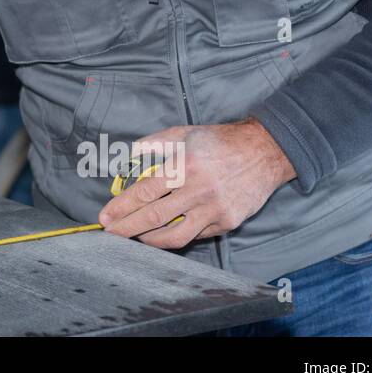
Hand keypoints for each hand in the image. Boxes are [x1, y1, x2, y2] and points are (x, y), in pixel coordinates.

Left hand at [96, 119, 295, 249]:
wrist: (265, 151)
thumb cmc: (220, 141)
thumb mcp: (184, 132)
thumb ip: (155, 142)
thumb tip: (131, 152)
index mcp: (184, 166)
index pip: (145, 192)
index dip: (122, 207)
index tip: (105, 217)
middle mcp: (199, 190)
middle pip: (154, 218)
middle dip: (127, 228)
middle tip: (110, 233)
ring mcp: (215, 210)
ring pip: (175, 236)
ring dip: (150, 240)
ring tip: (135, 238)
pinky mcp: (228, 222)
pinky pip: (196, 235)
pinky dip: (177, 236)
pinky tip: (164, 233)